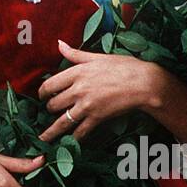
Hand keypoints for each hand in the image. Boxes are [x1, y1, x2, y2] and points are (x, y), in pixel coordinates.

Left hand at [37, 40, 159, 141]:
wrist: (144, 83)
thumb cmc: (123, 66)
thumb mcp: (97, 57)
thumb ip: (75, 53)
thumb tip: (59, 43)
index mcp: (77, 72)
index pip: (50, 85)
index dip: (42, 93)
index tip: (42, 96)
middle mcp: (78, 90)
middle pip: (54, 104)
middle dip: (48, 109)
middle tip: (49, 112)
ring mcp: (87, 105)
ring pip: (63, 122)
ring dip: (51, 132)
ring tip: (42, 139)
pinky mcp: (97, 118)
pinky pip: (80, 132)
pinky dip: (73, 138)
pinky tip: (68, 142)